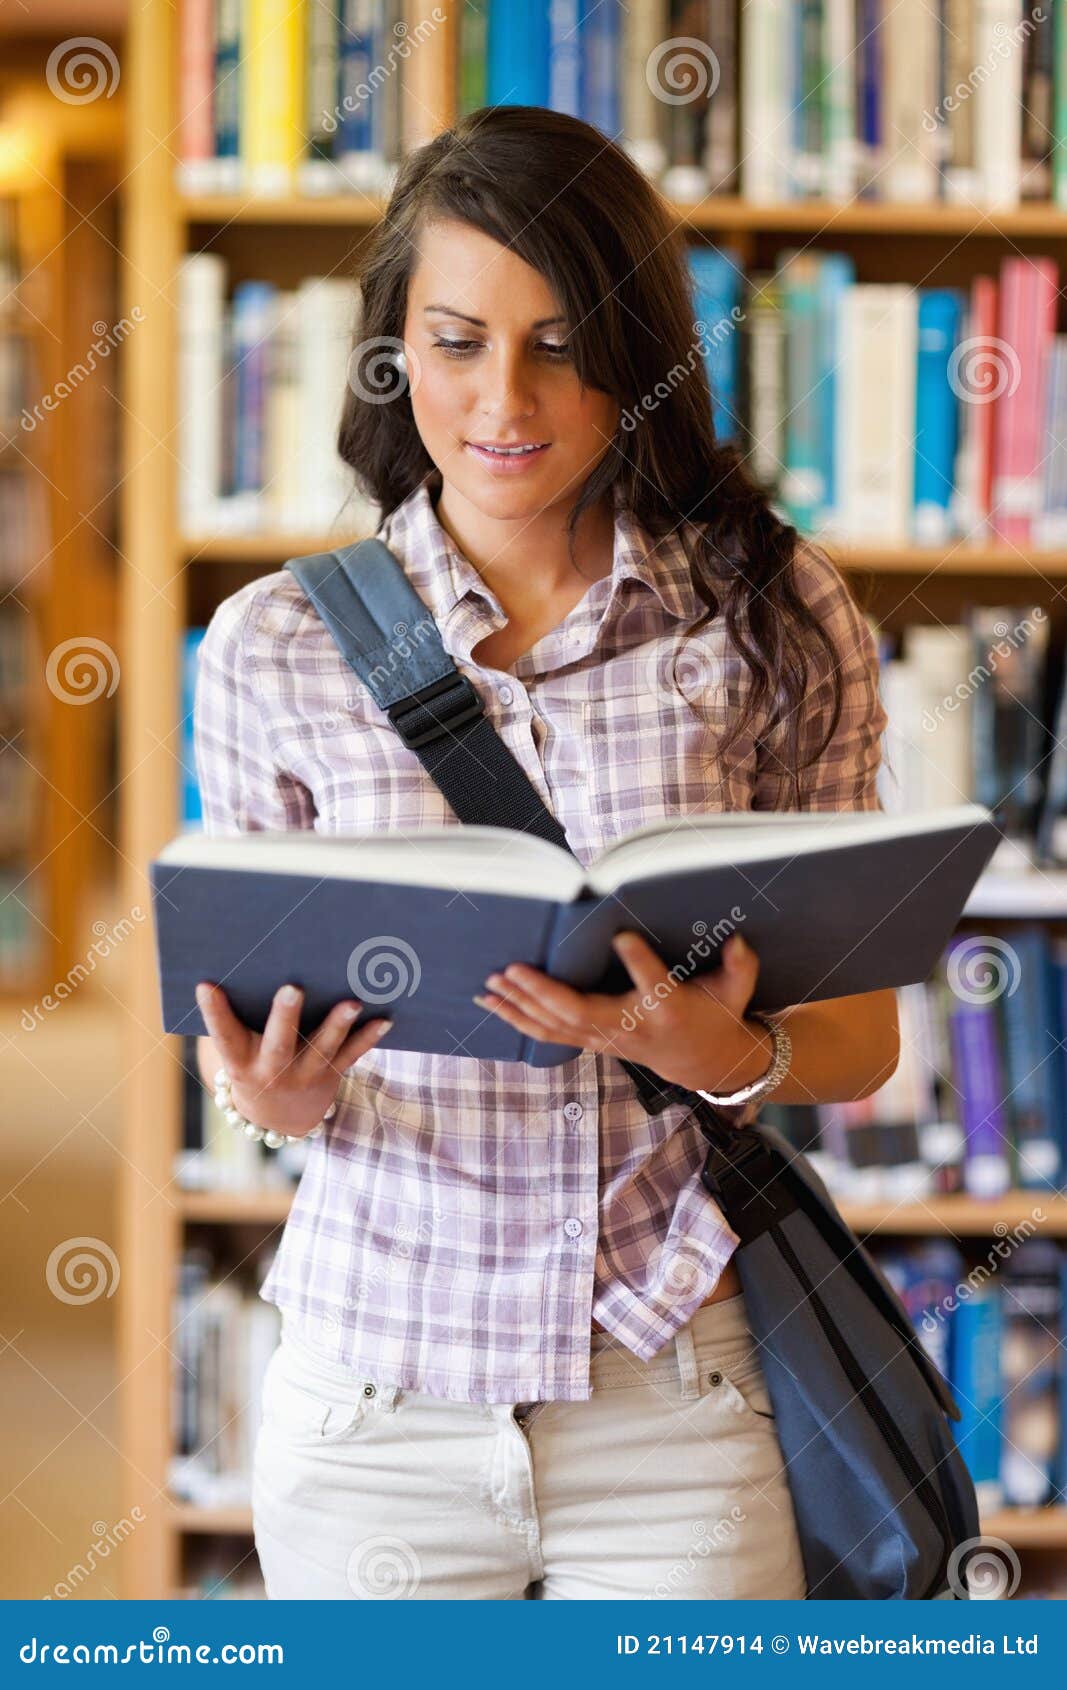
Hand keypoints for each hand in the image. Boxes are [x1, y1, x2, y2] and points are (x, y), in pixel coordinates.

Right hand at [195, 981, 391, 1137]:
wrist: (277, 1115)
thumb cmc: (252, 1057)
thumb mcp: (240, 1046)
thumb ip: (242, 1014)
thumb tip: (255, 958)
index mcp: (241, 1062)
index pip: (224, 1036)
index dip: (214, 1013)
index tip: (206, 985)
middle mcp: (271, 1072)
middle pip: (278, 1045)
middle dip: (285, 1018)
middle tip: (292, 988)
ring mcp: (304, 1076)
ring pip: (322, 1049)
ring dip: (338, 1025)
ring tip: (351, 1002)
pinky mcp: (331, 1075)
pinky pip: (352, 1056)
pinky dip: (369, 1037)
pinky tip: (385, 1018)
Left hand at [474, 929, 764, 1095]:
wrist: (704, 1062)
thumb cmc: (717, 1014)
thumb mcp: (737, 991)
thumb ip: (741, 965)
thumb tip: (739, 940)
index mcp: (667, 1006)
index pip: (653, 984)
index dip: (638, 960)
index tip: (621, 936)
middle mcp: (630, 1025)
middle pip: (582, 1012)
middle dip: (544, 992)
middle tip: (513, 968)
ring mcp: (606, 1037)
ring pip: (556, 1026)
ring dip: (521, 1006)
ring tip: (491, 983)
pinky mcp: (592, 1041)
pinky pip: (549, 1035)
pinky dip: (519, 1020)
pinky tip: (493, 1004)